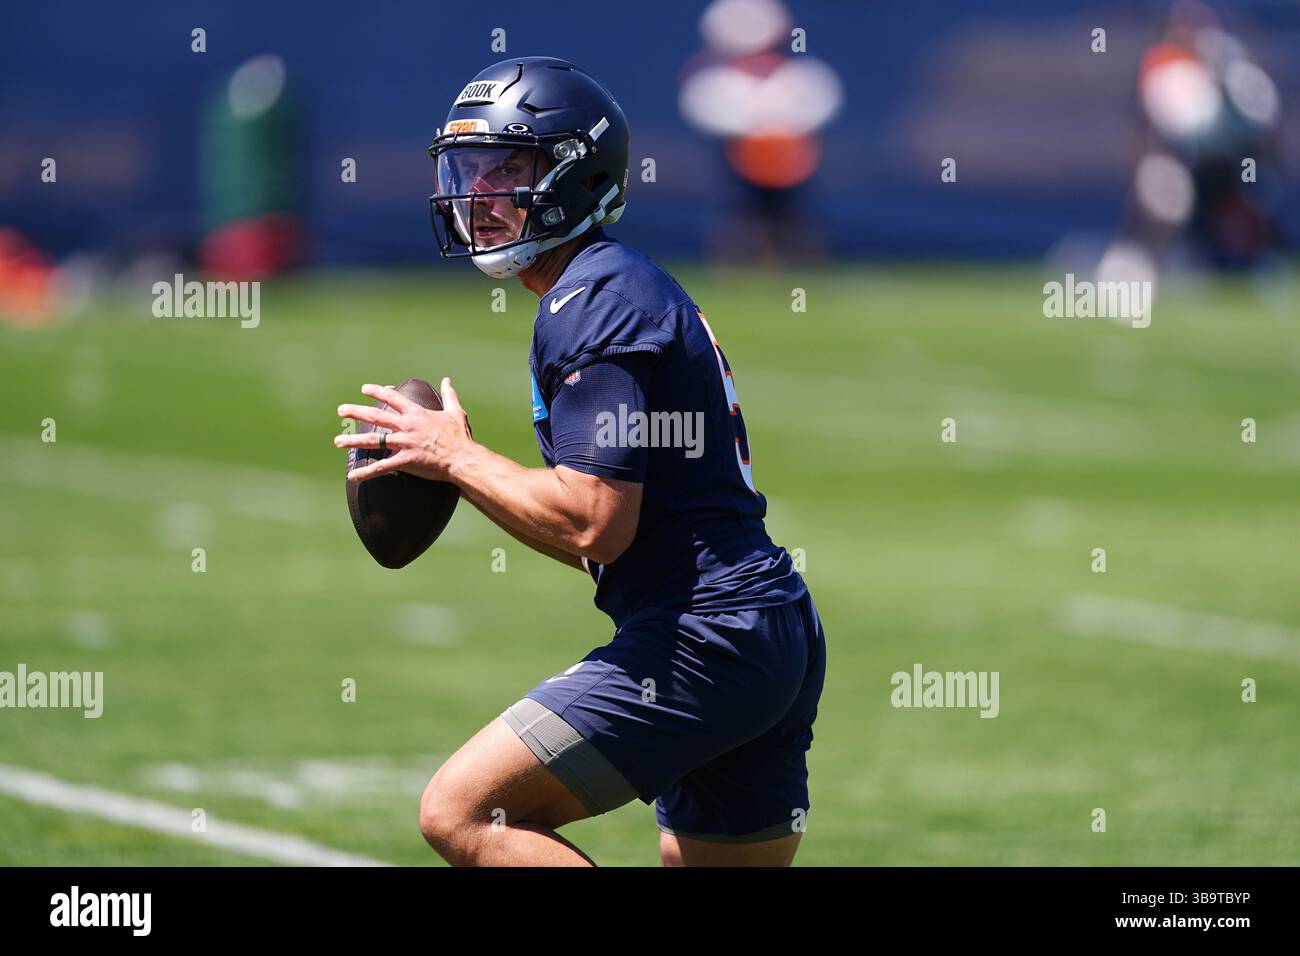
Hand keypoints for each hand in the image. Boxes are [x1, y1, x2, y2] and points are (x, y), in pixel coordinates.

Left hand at [334, 378, 474, 482]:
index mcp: (417, 414)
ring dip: (353, 440)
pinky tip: (352, 475)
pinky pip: (381, 467)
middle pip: (375, 417)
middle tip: (340, 411)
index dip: (377, 392)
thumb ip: (449, 395)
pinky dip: (366, 472)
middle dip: (355, 412)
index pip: (392, 399)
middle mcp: (406, 426)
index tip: (364, 389)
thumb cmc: (460, 437)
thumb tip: (447, 380)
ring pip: (373, 440)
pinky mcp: (405, 461)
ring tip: (338, 441)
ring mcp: (404, 443)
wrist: (462, 458)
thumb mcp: (455, 412)